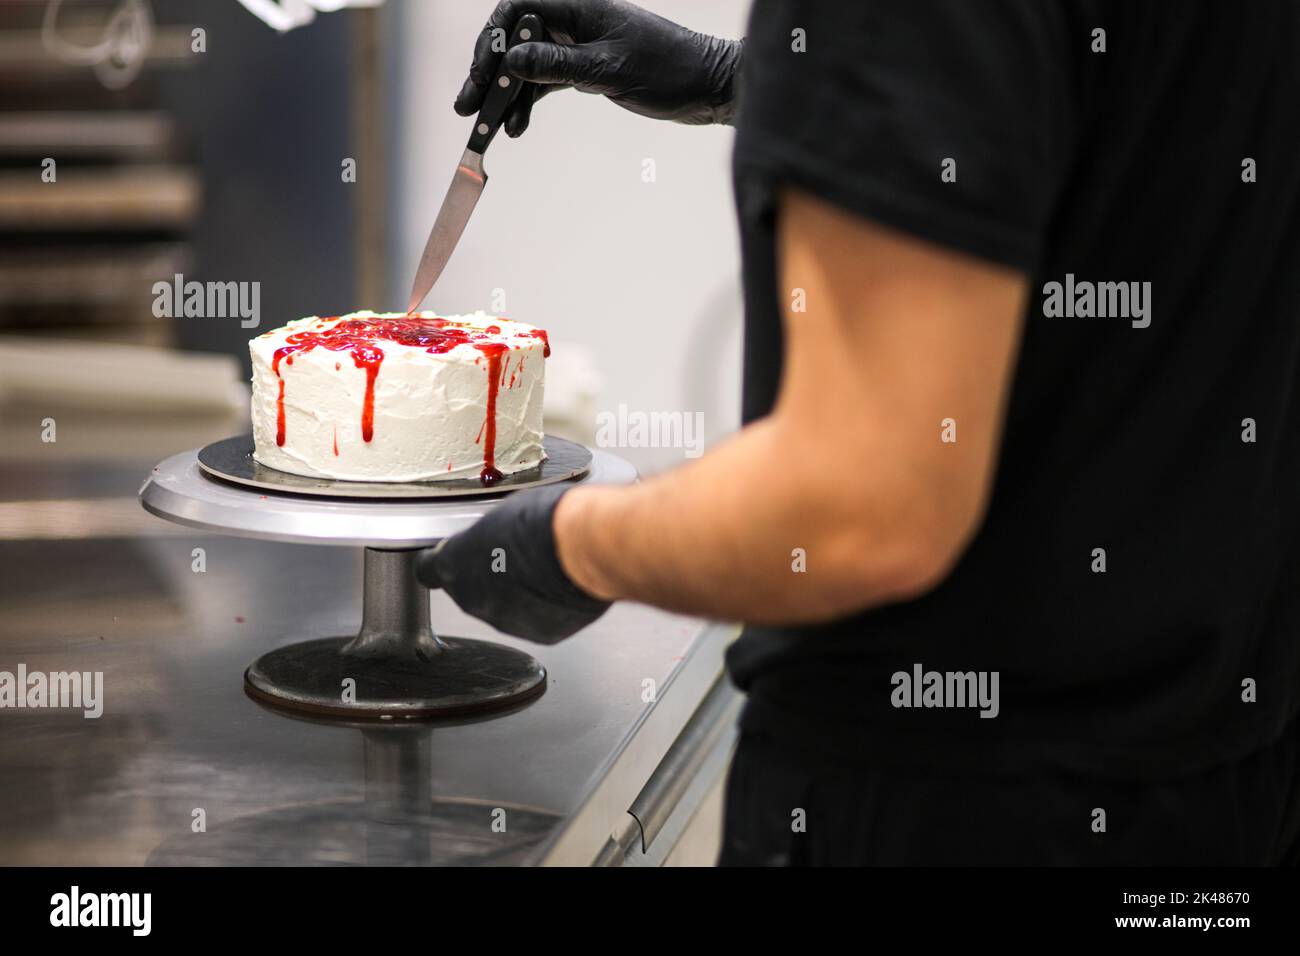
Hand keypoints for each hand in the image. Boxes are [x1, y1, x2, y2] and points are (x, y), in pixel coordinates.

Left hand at [415, 485, 610, 643]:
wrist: (582, 550)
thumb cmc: (544, 522)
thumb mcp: (503, 512)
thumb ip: (488, 535)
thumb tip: (495, 537)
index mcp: (454, 564)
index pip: (429, 571)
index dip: (442, 564)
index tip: (451, 558)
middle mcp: (473, 600)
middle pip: (471, 591)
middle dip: (489, 577)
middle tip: (517, 557)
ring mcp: (506, 621)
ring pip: (505, 609)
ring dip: (519, 594)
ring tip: (545, 569)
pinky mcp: (541, 634)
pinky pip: (538, 620)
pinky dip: (547, 608)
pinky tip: (562, 586)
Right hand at [454, 0, 742, 136]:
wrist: (708, 86)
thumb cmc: (669, 69)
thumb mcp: (609, 69)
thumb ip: (559, 64)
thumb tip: (512, 59)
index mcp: (579, 5)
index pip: (517, 9)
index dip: (492, 39)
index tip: (480, 74)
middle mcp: (574, 21)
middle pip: (515, 41)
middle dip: (489, 75)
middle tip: (466, 107)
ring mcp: (578, 45)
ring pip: (527, 66)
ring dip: (506, 96)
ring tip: (485, 128)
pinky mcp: (585, 69)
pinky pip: (546, 84)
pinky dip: (530, 105)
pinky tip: (517, 129)